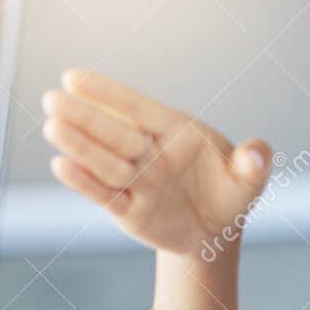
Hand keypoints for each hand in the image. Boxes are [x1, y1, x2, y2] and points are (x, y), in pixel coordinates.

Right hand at [40, 68, 271, 255]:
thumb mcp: (250, 179)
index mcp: (175, 132)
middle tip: (53, 98)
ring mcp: (138, 181)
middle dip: (85, 116)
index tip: (74, 77)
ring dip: (79, 145)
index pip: (137, 107)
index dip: (107, 93)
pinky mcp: (130, 211)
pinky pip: (106, 195)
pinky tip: (62, 166)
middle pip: (113, 131)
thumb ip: (255, 162)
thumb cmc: (230, 192)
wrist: (216, 232)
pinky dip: (86, 183)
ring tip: (52, 126)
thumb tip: (257, 153)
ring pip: (104, 161)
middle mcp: (149, 153)